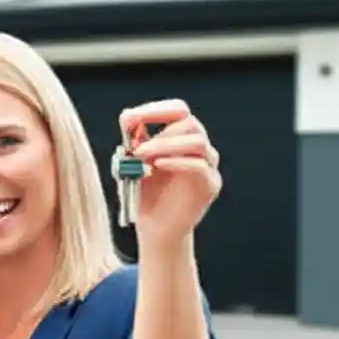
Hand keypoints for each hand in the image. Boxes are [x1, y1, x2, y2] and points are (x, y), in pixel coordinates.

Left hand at [119, 99, 221, 247]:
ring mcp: (207, 166)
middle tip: (134, 142)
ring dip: (166, 144)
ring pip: (198, 141)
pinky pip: (199, 166)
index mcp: (180, 137)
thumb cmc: (144, 194)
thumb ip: (133, 142)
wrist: (155, 228)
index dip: (155, 110)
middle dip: (159, 128)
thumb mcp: (132, 164)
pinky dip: (176, 162)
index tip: (128, 117)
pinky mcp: (210, 185)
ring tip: (141, 155)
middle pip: (190, 122)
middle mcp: (198, 148)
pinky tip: (157, 166)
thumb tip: (128, 117)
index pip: (178, 111)